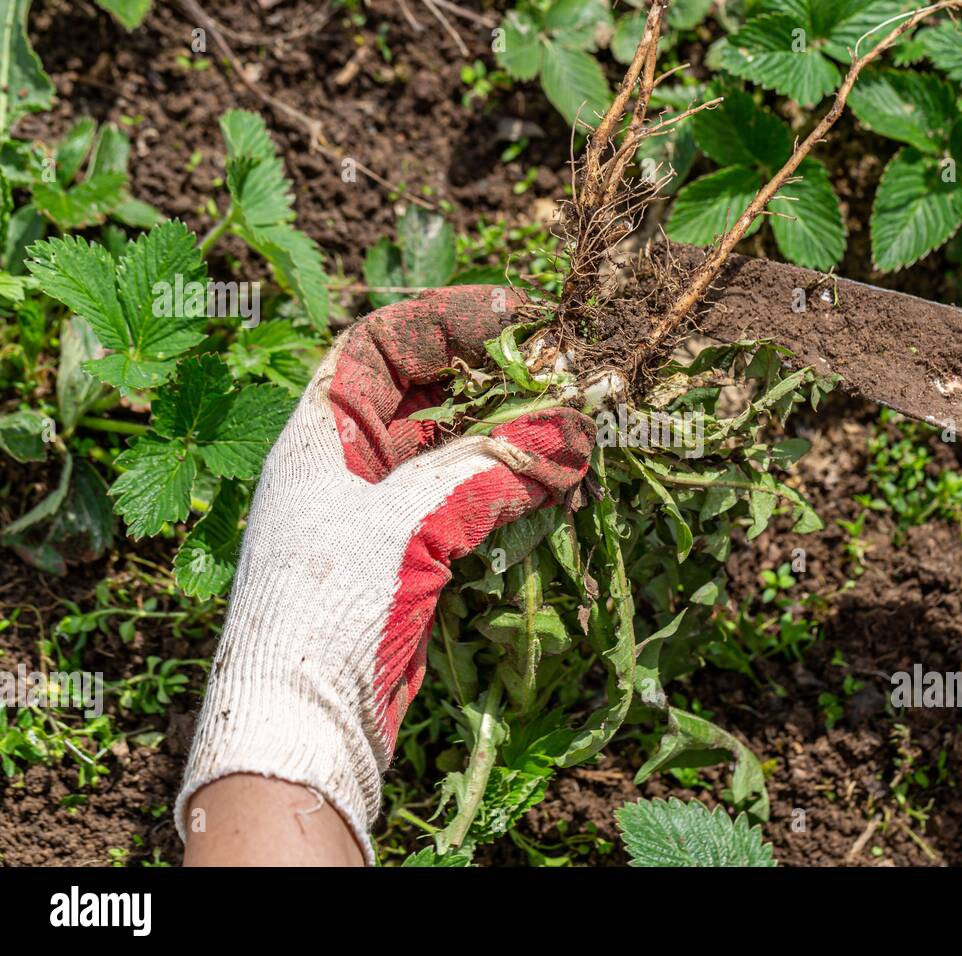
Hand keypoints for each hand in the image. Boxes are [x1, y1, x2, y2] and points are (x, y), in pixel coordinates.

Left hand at [175, 288, 594, 861]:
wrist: (304, 725)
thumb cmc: (328, 611)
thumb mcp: (408, 522)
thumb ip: (492, 468)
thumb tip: (575, 426)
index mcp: (322, 434)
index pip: (383, 343)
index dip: (447, 319)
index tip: (518, 317)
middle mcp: (347, 464)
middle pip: (428, 392)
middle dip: (497, 380)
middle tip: (565, 376)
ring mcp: (378, 514)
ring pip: (456, 451)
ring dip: (514, 439)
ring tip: (575, 435)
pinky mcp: (408, 558)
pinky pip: (468, 503)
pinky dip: (512, 492)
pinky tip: (558, 490)